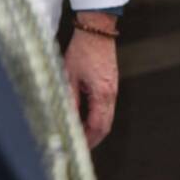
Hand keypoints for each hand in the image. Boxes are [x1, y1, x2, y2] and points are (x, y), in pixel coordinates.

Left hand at [63, 21, 118, 148]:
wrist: (97, 30)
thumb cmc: (82, 50)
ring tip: (79, 135)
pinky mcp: (111, 84)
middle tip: (78, 147)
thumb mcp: (69, 76)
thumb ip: (69, 101)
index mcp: (102, 93)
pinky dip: (97, 118)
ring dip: (95, 129)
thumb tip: (65, 121)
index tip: (75, 148)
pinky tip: (84, 118)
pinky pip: (107, 108)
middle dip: (93, 139)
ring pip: (107, 118)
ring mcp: (113, 89)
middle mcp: (111, 94)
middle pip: (106, 126)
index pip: (97, 126)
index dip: (87, 140)